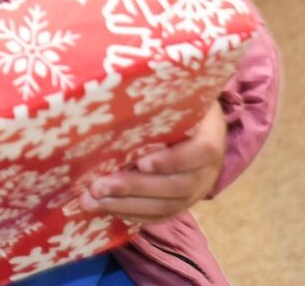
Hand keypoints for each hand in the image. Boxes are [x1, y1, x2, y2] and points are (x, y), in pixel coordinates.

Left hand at [81, 103, 227, 223]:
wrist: (196, 122)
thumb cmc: (177, 101)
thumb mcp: (176, 94)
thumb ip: (158, 97)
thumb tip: (113, 90)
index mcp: (211, 134)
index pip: (202, 152)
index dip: (173, 160)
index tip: (142, 162)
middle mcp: (209, 168)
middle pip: (178, 186)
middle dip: (135, 188)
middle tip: (98, 186)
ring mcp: (198, 188)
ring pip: (167, 206)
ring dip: (127, 205)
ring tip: (93, 200)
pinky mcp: (183, 202)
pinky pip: (160, 215)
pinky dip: (133, 214)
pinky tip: (106, 209)